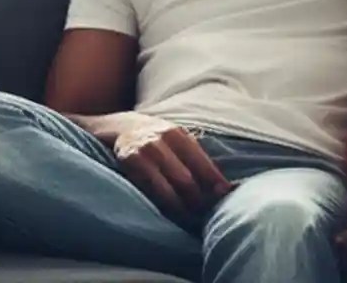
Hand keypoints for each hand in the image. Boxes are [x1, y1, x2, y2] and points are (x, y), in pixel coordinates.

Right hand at [111, 114, 233, 221]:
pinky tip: (171, 211)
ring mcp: (144, 152)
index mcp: (178, 135)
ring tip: (192, 218)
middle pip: (186, 180)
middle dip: (198, 201)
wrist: (122, 127)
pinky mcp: (129, 162)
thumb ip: (197, 159)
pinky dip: (164, 203)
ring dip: (182, 207)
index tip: (224, 198)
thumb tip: (224, 188)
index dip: (215, 184)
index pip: (202, 164)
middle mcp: (161, 141)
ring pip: (168, 188)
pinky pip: (150, 189)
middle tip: (206, 214)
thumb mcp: (178, 139)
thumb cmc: (158, 139)